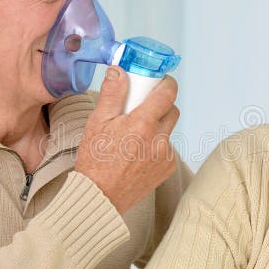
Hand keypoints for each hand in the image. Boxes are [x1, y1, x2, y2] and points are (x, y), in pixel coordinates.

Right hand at [74, 67, 179, 213]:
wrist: (100, 197)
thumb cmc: (96, 160)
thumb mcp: (98, 122)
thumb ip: (112, 94)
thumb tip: (119, 71)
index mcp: (143, 125)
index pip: (167, 93)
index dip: (166, 83)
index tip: (160, 81)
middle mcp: (159, 140)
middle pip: (172, 110)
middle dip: (160, 105)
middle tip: (142, 108)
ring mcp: (166, 156)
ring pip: (169, 130)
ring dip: (157, 127)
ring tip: (135, 135)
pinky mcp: (167, 169)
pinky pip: (168, 149)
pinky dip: (157, 146)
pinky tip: (138, 152)